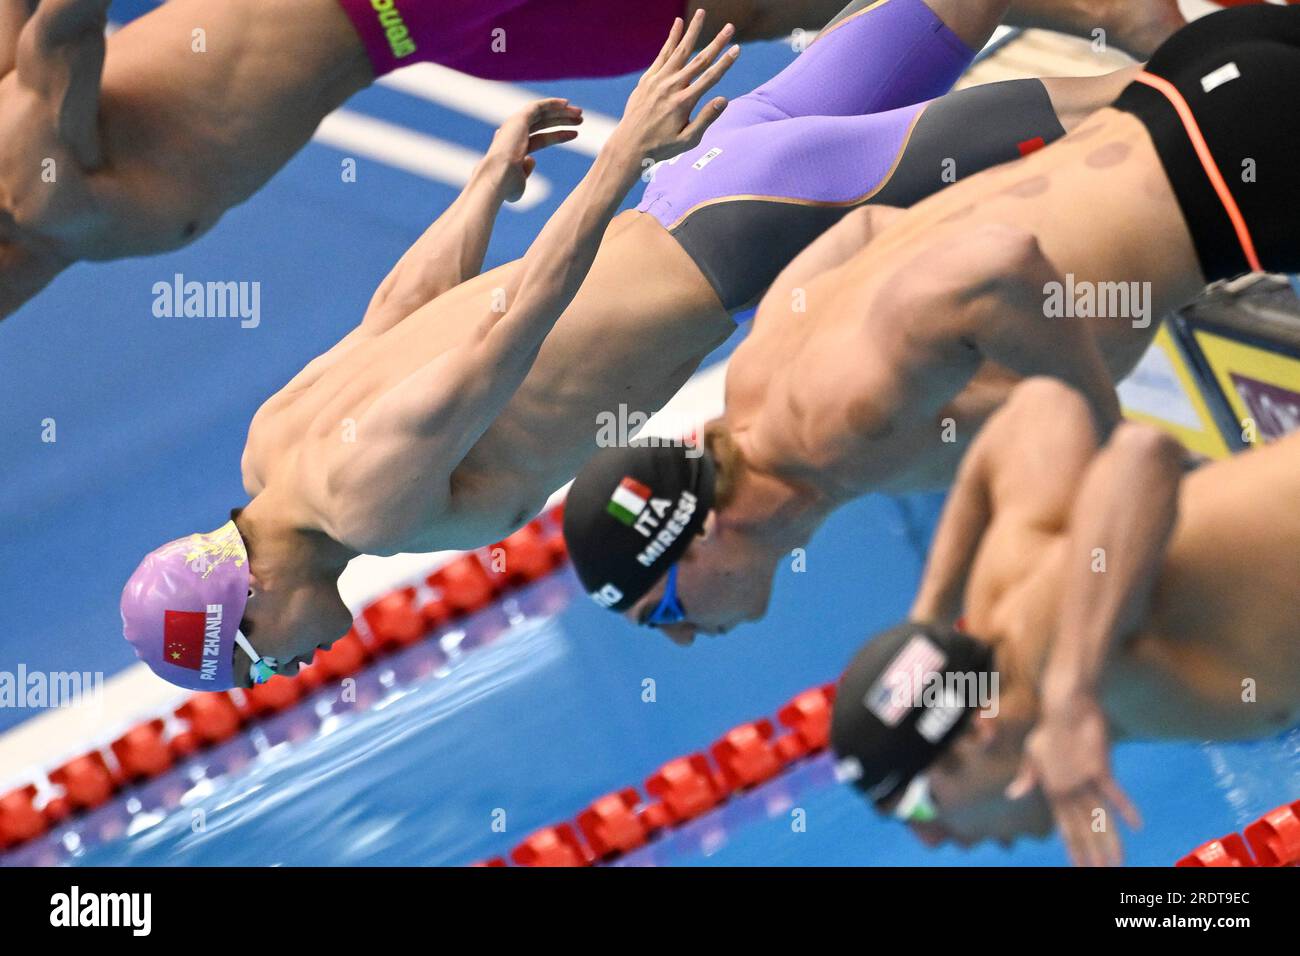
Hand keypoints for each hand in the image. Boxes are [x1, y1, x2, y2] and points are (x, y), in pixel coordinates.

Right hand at [485, 98, 583, 202]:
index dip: (558, 135)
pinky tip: (567, 103)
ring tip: (580, 113)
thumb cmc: (507, 186)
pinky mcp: (519, 119)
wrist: (498, 178)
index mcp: (513, 148)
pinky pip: (538, 106)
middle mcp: (513, 134)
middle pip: (543, 123)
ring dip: (561, 112)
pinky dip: (552, 103)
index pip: (540, 138)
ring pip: (542, 113)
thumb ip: (526, 170)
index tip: (575, 134)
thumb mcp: (520, 181)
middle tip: (580, 120)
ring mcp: (515, 125)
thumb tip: (532, 159)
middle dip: (562, 120)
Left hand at [610, 10, 739, 165]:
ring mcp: (658, 80)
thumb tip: (724, 99)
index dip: (725, 62)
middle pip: (699, 59)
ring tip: (702, 13)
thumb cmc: (661, 147)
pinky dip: (671, 38)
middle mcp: (672, 87)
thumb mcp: (687, 140)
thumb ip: (706, 118)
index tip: (737, 49)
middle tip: (729, 27)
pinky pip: (662, 54)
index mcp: (684, 102)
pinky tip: (678, 23)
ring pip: (680, 50)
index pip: (710, 78)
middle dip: (716, 42)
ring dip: (692, 31)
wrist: (629, 145)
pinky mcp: (648, 79)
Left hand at [1006, 694, 1140, 866]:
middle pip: (1084, 829)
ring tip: (1118, 863)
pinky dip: (1126, 809)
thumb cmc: (1048, 728)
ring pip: (1099, 818)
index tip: (1079, 867)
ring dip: (1110, 842)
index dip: (1073, 848)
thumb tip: (1013, 794)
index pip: (1065, 827)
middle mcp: (1068, 790)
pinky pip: (1115, 793)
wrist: (1065, 705)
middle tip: (1100, 873)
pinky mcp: (1100, 768)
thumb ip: (1027, 777)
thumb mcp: (1031, 753)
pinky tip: (1137, 826)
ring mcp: (1084, 780)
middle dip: (1093, 854)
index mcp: (1052, 790)